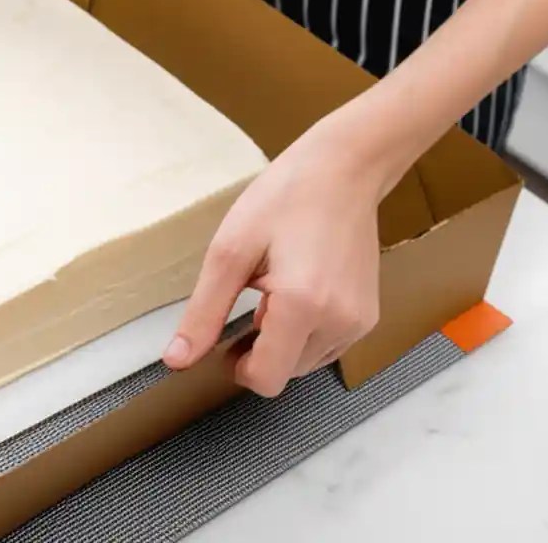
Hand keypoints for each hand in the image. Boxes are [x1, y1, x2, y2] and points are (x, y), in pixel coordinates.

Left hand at [162, 121, 382, 396]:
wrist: (344, 169)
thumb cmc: (286, 198)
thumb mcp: (229, 251)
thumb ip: (203, 312)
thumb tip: (178, 359)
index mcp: (302, 305)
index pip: (266, 379)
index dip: (237, 367)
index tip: (224, 340)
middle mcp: (339, 321)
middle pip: (284, 373)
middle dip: (260, 348)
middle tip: (251, 297)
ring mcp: (360, 320)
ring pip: (305, 362)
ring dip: (283, 341)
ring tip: (276, 288)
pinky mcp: (369, 315)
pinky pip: (327, 345)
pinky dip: (305, 332)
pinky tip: (298, 291)